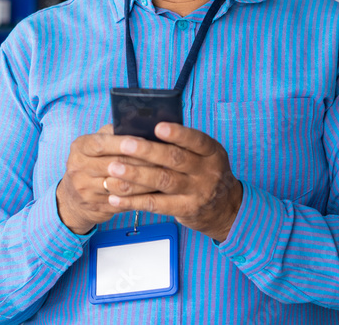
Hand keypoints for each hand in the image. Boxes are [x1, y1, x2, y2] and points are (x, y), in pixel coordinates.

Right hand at [55, 124, 157, 234]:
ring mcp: (86, 190)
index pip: (101, 143)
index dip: (123, 143)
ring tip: (164, 175)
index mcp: (80, 148)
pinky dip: (141, 196)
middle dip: (142, 161)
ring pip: (121, 186)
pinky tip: (156, 191)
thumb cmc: (91, 163)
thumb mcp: (95, 145)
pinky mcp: (96, 207)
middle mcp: (78, 168)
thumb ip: (112, 134)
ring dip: (146, 181)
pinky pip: (123, 202)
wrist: (72, 198)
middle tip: (164, 158)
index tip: (143, 141)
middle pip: (115, 165)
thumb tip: (140, 125)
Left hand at [102, 123, 242, 242]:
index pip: (196, 140)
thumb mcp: (205, 155)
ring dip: (135, 175)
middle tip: (124, 144)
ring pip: (162, 181)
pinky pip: (156, 205)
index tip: (157, 127)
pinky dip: (134, 201)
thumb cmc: (205, 173)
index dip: (178, 134)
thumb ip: (183, 145)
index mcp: (212, 152)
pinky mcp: (185, 210)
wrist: (225, 208)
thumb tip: (145, 130)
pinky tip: (116, 197)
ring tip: (113, 169)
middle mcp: (207, 171)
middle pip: (175, 159)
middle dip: (148, 151)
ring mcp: (197, 192)